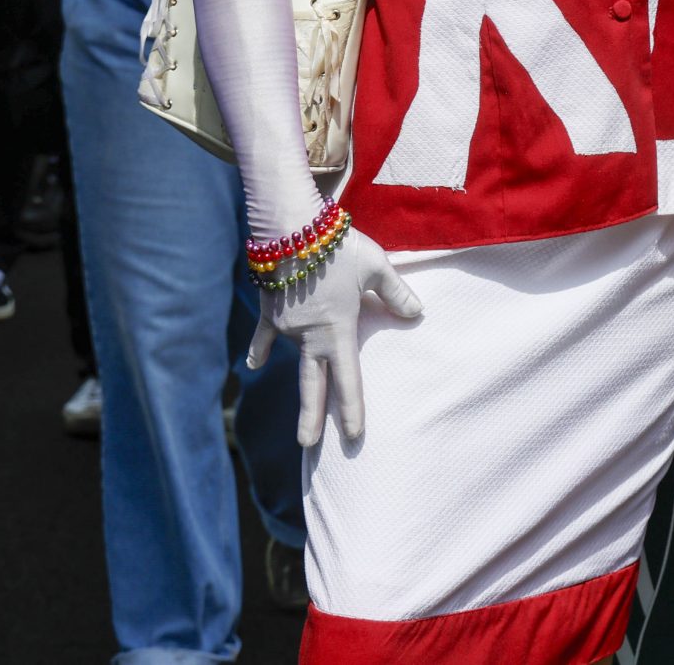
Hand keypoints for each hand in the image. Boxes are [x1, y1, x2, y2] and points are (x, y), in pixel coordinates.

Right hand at [246, 225, 423, 446]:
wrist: (291, 228)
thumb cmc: (338, 248)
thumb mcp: (377, 267)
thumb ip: (396, 293)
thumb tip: (417, 313)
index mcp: (337, 331)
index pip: (347, 380)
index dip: (351, 410)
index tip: (353, 436)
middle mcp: (309, 336)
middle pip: (312, 384)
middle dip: (311, 416)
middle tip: (307, 445)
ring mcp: (286, 326)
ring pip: (296, 354)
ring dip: (303, 371)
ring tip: (307, 393)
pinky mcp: (270, 311)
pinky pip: (264, 336)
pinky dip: (260, 350)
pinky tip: (255, 365)